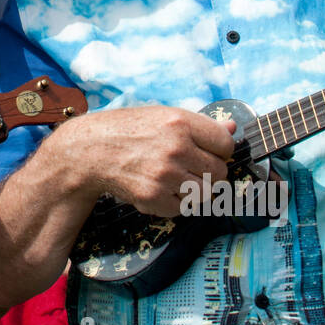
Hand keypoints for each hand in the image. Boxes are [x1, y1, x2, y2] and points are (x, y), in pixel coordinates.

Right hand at [54, 106, 235, 217]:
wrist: (90, 150)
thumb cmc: (129, 129)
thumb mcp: (163, 116)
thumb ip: (200, 124)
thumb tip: (234, 128)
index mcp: (181, 123)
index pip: (226, 144)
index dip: (220, 150)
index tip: (208, 151)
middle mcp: (176, 149)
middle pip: (220, 172)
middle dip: (208, 172)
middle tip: (190, 167)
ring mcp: (165, 175)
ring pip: (206, 193)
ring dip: (195, 190)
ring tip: (176, 179)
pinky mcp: (154, 198)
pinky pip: (183, 208)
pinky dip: (175, 202)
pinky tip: (159, 188)